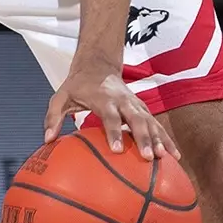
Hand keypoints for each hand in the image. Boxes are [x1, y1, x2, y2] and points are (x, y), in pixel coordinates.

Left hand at [44, 62, 179, 160]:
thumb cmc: (77, 85)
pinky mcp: (143, 109)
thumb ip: (53, 117)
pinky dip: (167, 139)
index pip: (111, 116)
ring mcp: (135, 104)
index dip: (114, 132)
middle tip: (148, 158)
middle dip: (144, 138)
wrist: (98, 64)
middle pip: (137, 119)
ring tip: (167, 158)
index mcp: (104, 98)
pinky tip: (175, 157)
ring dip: (160, 139)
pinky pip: (157, 124)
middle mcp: (123, 101)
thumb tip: (47, 140)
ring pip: (151, 121)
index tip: (116, 150)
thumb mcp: (61, 96)